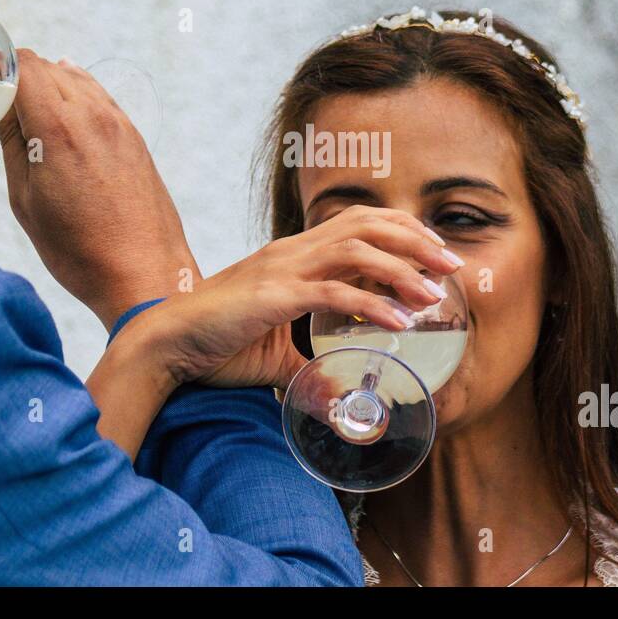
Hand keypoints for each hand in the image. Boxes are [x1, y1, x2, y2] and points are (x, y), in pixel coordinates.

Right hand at [0, 49, 199, 328]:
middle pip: (45, 67)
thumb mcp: (26, 199)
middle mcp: (94, 115)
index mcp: (60, 128)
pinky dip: (73, 96)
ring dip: (44, 83)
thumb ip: (12, 141)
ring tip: (23, 110)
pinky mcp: (134, 138)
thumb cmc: (80, 249)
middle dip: (12, 75)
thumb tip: (3, 103)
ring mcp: (120, 124)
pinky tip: (60, 111)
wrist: (145, 275)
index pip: (21, 65)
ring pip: (74, 78)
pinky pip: (98, 98)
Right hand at [138, 205, 465, 389]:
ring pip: (357, 251)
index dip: (401, 230)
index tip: (435, 253)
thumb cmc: (215, 346)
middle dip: (416, 240)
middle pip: (366, 224)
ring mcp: (282, 270)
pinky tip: (399, 324)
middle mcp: (292, 252)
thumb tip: (338, 396)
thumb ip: (309, 368)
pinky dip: (372, 306)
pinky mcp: (273, 298)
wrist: (165, 345)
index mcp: (293, 256)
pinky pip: (333, 293)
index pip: (357, 222)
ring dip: (403, 269)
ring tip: (434, 295)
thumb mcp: (274, 357)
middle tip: (452, 266)